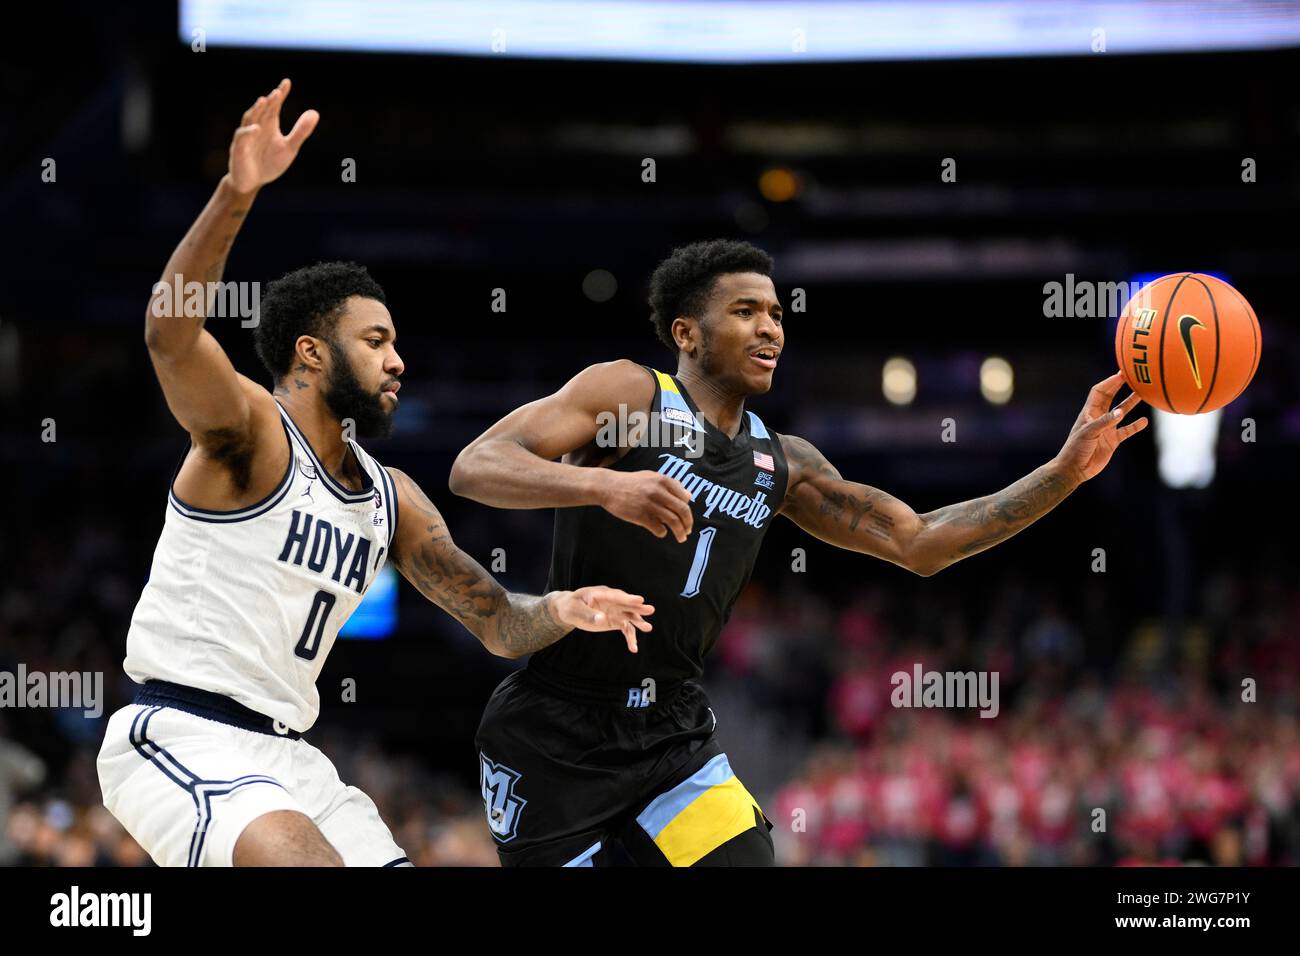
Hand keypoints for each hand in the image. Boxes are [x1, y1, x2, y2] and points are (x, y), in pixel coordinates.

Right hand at [226, 78, 318, 193]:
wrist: (252, 182)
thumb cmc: (269, 162)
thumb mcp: (289, 147)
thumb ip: (301, 131)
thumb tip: (315, 112)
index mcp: (269, 124)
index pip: (275, 106)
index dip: (280, 94)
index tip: (287, 82)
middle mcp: (257, 127)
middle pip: (263, 110)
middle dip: (270, 101)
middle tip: (278, 91)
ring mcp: (247, 137)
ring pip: (250, 120)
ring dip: (257, 110)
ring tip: (265, 100)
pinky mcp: (239, 149)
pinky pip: (242, 138)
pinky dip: (249, 132)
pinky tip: (257, 128)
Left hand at [549, 587, 654, 652]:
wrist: (570, 611)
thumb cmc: (571, 606)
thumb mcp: (575, 610)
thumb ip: (588, 614)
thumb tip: (602, 619)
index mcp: (601, 594)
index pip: (616, 596)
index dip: (627, 598)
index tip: (640, 600)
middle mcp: (612, 601)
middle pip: (627, 605)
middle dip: (638, 608)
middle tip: (650, 610)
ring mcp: (615, 611)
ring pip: (629, 617)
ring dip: (638, 623)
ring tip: (648, 628)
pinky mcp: (615, 621)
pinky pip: (625, 629)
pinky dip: (630, 638)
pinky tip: (633, 648)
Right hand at [599, 470, 693, 542]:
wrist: (608, 486)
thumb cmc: (631, 482)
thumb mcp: (652, 477)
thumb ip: (671, 485)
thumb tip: (688, 497)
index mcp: (663, 480)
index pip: (685, 499)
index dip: (688, 510)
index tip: (686, 519)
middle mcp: (658, 491)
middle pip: (682, 511)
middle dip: (688, 523)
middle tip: (688, 531)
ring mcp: (649, 504)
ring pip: (673, 521)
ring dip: (680, 532)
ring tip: (681, 538)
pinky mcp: (640, 515)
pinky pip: (658, 528)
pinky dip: (663, 532)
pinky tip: (661, 532)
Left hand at [1053, 371, 1147, 483]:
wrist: (1074, 469)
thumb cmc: (1076, 449)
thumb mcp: (1089, 433)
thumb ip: (1105, 422)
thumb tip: (1121, 411)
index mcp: (1089, 412)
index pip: (1100, 392)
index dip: (1110, 382)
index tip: (1123, 373)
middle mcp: (1098, 418)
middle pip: (1111, 397)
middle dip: (1121, 386)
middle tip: (1135, 377)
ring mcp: (1106, 429)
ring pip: (1122, 412)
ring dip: (1131, 403)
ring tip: (1144, 393)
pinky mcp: (1112, 441)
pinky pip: (1127, 430)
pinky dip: (1135, 426)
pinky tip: (1144, 421)